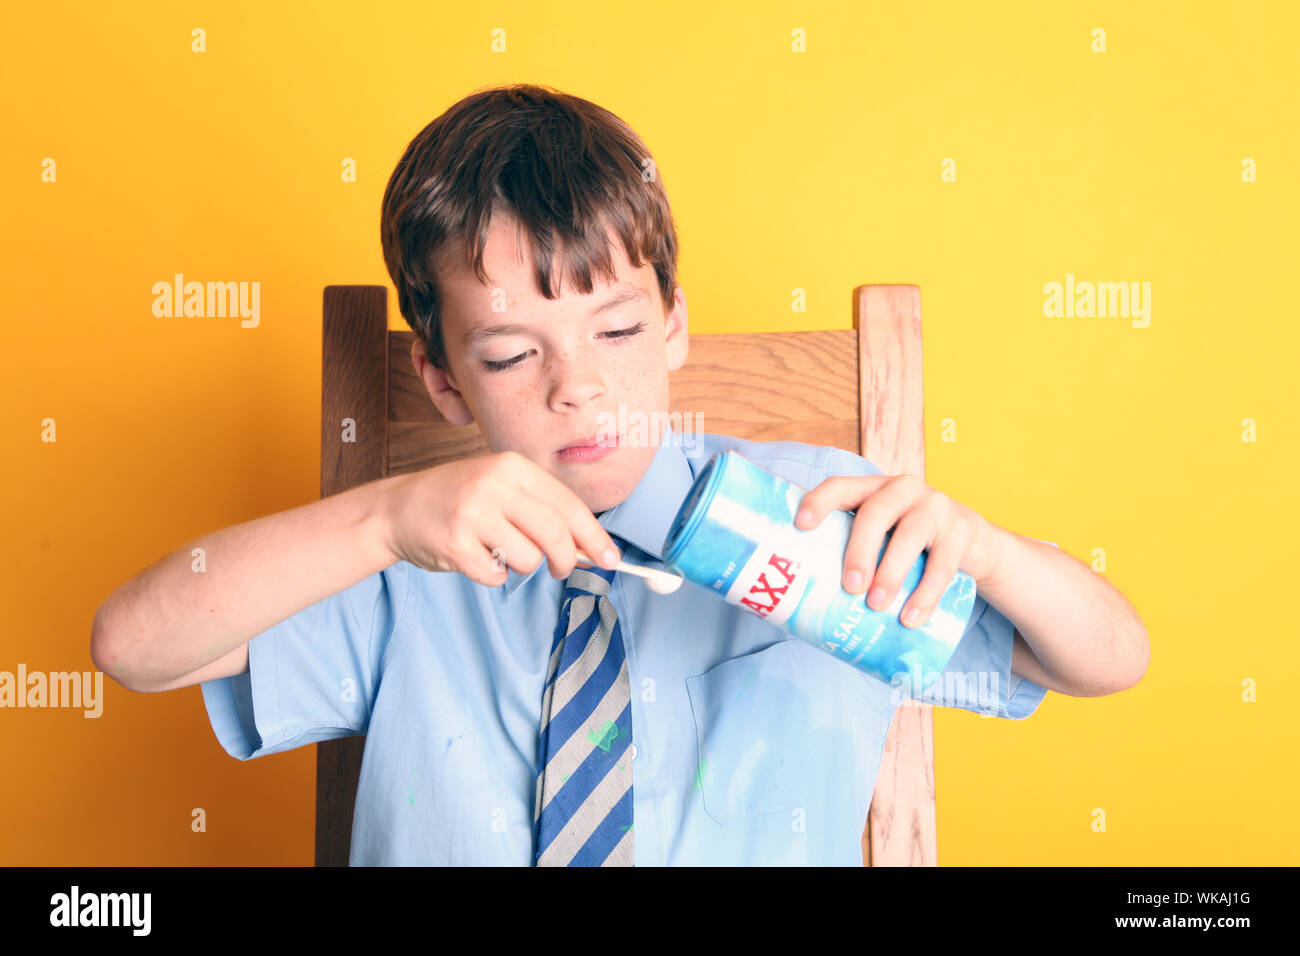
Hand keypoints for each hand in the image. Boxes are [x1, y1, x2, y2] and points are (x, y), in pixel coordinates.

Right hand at [383, 451, 621, 585]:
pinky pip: (497, 576)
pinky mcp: (455, 546)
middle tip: (562, 569)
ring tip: (498, 550)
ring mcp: (472, 515)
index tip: (611, 559)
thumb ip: (545, 511)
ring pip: (528, 559)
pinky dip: (494, 575)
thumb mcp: (501, 488)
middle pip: (555, 533)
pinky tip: (477, 558)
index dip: (595, 537)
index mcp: (512, 466)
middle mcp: (493, 485)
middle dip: (567, 560)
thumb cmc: (459, 499)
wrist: (398, 508)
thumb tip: (592, 548)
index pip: (568, 505)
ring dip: (521, 566)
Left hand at [793, 474, 1002, 627]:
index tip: (801, 526)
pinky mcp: (962, 531)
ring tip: (877, 605)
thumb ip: (855, 551)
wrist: (974, 544)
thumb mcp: (885, 535)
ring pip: (910, 536)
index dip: (819, 501)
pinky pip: (943, 564)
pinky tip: (911, 617)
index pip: (841, 486)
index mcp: (874, 489)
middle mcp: (903, 490)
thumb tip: (807, 601)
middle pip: (876, 513)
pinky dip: (926, 594)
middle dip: (859, 550)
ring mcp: (936, 507)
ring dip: (891, 573)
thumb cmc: (912, 544)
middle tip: (849, 587)